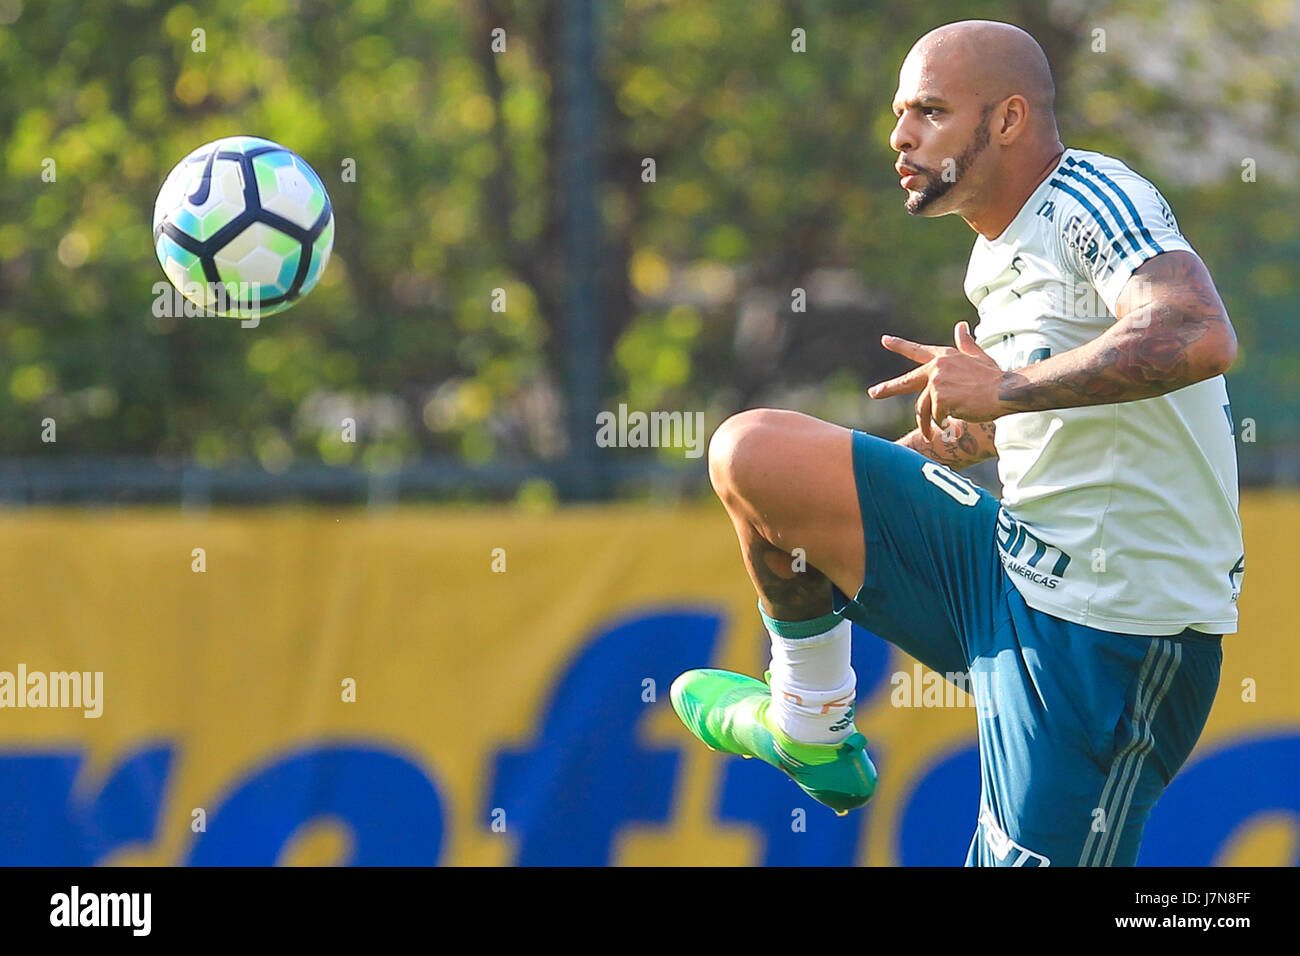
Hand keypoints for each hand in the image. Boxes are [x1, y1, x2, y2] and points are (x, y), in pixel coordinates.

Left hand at [868, 322, 1007, 438]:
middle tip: (873, 393)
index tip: (884, 339)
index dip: (900, 345)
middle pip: (907, 381)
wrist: (1005, 390)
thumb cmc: (994, 376)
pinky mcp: (941, 399)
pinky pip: (936, 417)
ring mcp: (938, 383)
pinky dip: (943, 425)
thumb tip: (961, 326)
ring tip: (930, 435)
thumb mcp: (978, 357)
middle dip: (888, 388)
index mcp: (945, 357)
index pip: (918, 351)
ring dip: (926, 424)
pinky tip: (954, 425)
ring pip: (923, 408)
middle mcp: (937, 368)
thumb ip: (965, 344)